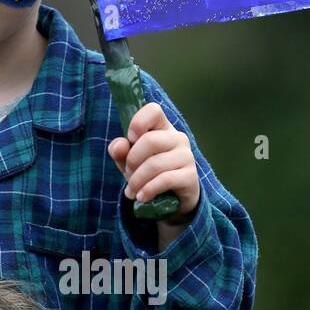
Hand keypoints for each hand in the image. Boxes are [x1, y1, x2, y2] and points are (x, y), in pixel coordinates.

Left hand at [108, 103, 200, 219]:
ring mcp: (186, 156)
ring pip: (155, 164)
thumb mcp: (130, 161)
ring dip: (137, 180)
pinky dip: (148, 190)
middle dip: (132, 161)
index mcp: (162, 127)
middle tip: (128, 173)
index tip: (130, 138)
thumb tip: (119, 146)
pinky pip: (165, 180)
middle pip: (150, 140)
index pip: (153, 110)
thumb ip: (120, 151)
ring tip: (132, 191)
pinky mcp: (190, 176)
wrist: (171, 200)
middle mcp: (177, 138)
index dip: (138, 122)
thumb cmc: (149, 174)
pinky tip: (142, 197)